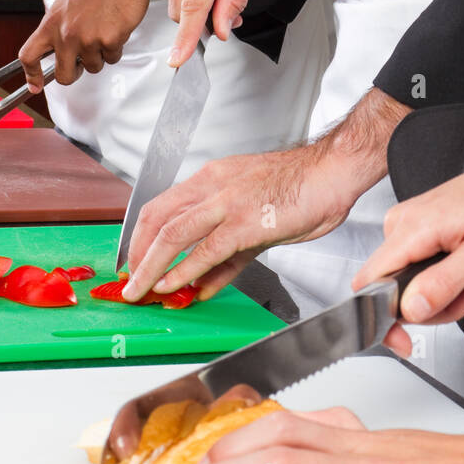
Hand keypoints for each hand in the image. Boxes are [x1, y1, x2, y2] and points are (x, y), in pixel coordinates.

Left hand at [19, 0, 170, 90]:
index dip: (31, 74)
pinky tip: (116, 27)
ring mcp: (87, 39)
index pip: (29, 55)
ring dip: (100, 55)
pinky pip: (112, 57)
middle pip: (63, 74)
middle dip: (74, 73)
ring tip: (105, 30)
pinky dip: (116, 47)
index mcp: (52, 21)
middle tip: (81, 65)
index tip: (35, 84)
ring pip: (93, 66)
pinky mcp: (108, 41)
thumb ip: (60, 22)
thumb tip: (58, 38)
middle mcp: (66, 33)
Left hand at [123, 87, 408, 299]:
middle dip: (137, 254)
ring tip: (140, 291)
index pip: (161, 206)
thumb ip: (228, 255)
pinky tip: (175, 286)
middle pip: (156, 218)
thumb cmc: (301, 189)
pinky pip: (206, 249)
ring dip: (151, 267)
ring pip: (173, 234)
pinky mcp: (245, 221)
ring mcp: (227, 202)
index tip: (133, 261)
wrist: (333, 172)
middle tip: (129, 281)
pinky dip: (185, 270)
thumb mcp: (256, 221)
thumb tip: (205, 282)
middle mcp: (212, 185)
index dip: (140, 237)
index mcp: (212, 179)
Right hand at [353, 157, 463, 355]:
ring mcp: (412, 227)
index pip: (369, 283)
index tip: (405, 341)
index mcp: (412, 227)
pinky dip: (455, 279)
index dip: (384, 318)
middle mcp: (403, 224)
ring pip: (416, 286)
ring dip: (454, 292)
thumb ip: (444, 283)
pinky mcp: (422, 231)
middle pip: (398, 292)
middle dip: (441, 304)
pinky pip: (427, 271)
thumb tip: (410, 310)